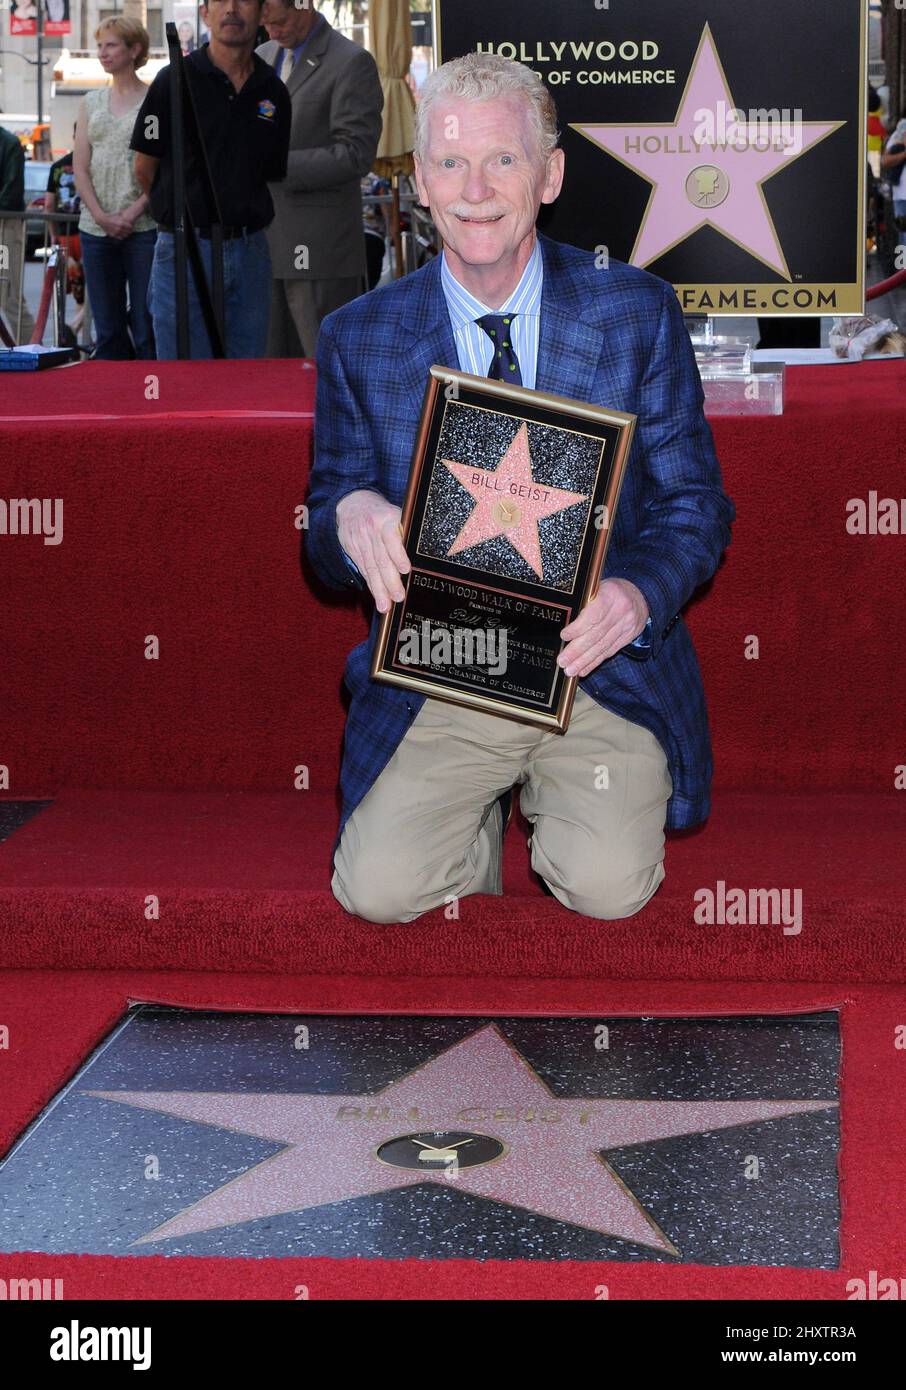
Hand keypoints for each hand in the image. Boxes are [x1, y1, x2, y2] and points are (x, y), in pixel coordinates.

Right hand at [100, 211, 132, 238]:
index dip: (131, 227)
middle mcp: (119, 229)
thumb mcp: (116, 213)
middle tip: (130, 230)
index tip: (131, 226)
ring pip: (125, 236)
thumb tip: (125, 212)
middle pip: (128, 232)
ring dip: (126, 234)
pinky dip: (122, 236)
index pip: (130, 227)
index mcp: (121, 223)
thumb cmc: (109, 216)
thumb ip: (122, 214)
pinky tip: (122, 234)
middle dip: (130, 231)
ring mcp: (116, 233)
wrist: (102, 220)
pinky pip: (120, 237)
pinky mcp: (113, 235)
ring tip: (127, 233)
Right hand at [336, 488, 409, 612]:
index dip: (398, 555)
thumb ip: (404, 531)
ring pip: (371, 567)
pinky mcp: (352, 548)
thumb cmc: (382, 512)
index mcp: (387, 518)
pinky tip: (377, 596)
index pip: (391, 538)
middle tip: (399, 597)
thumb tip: (420, 556)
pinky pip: (363, 568)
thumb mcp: (395, 513)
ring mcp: (360, 539)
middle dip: (390, 580)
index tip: (405, 570)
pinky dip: (371, 584)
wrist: (352, 502)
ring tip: (386, 605)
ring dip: (379, 589)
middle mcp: (372, 529)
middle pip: (381, 557)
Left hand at [557, 578, 649, 676]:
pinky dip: (595, 662)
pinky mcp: (629, 637)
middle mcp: (621, 609)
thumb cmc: (610, 592)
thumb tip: (564, 624)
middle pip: (597, 634)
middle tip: (563, 661)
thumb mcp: (598, 588)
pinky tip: (584, 669)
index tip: (564, 636)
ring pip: (602, 646)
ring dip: (584, 660)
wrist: (638, 596)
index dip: (578, 628)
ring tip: (570, 670)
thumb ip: (585, 603)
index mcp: (611, 593)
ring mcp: (627, 624)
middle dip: (577, 650)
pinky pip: (610, 651)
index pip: (593, 614)